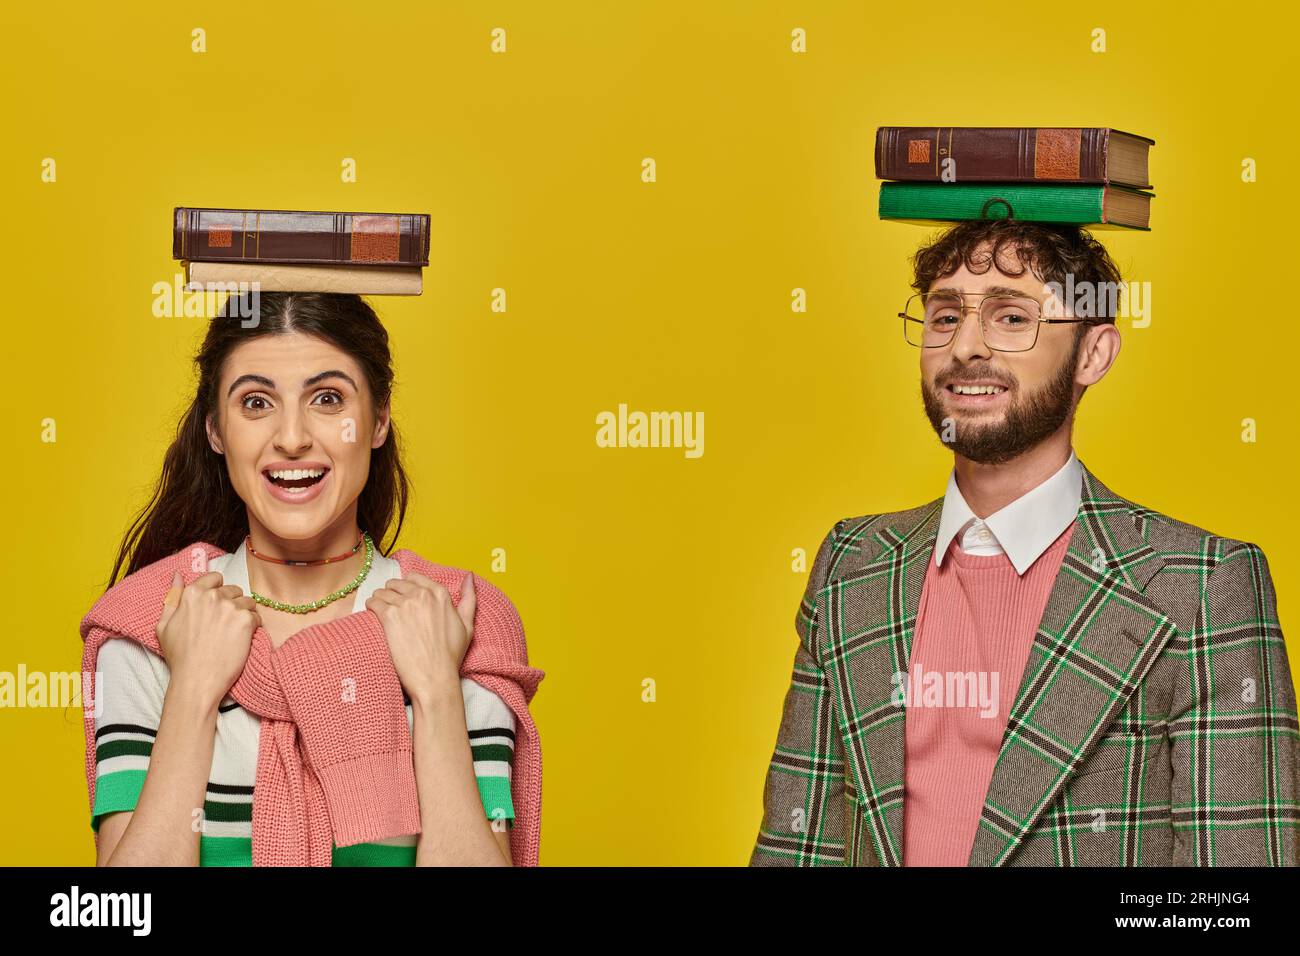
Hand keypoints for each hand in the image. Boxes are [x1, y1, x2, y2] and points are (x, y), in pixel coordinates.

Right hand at [156, 569, 260, 708]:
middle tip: (224, 625)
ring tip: (233, 633)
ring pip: (247, 602)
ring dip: (244, 614)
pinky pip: (256, 616)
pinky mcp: (245, 620)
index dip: (218, 591)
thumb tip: (177, 575)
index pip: (215, 578)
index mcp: (192, 594)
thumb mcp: (164, 625)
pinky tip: (241, 640)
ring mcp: (230, 607)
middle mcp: (212, 596)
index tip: (217, 606)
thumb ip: (172, 597)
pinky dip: (253, 626)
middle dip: (232, 603)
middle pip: (233, 590)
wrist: (196, 680)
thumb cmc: (180, 656)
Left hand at [366, 571, 476, 706]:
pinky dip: (371, 606)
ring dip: (380, 599)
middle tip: (391, 605)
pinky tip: (372, 614)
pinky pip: (373, 602)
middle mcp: (422, 595)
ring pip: (383, 591)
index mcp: (440, 594)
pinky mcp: (389, 617)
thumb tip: (469, 576)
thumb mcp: (467, 624)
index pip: (415, 577)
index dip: (407, 585)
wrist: (434, 677)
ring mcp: (404, 604)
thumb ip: (469, 597)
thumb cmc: (451, 655)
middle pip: (397, 583)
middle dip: (392, 592)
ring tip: (380, 611)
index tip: (403, 595)